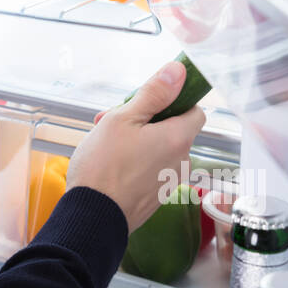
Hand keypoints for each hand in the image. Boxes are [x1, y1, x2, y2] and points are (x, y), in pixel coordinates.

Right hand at [65, 60, 205, 233]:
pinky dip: (137, 163)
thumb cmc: (103, 166)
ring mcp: (170, 182)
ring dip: (139, 142)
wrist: (92, 217)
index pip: (196, 111)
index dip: (175, 102)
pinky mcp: (156, 198)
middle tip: (113, 121)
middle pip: (174, 130)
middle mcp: (182, 162)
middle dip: (147, 122)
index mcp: (178, 138)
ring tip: (106, 144)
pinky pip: (152, 171)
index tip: (150, 102)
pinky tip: (110, 165)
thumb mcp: (123, 118)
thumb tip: (178, 71)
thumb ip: (153, 93)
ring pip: (160, 151)